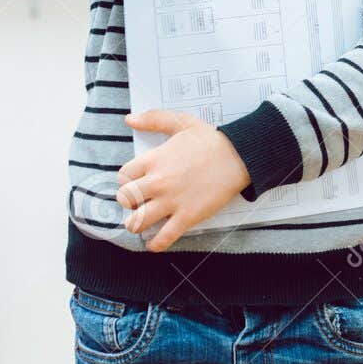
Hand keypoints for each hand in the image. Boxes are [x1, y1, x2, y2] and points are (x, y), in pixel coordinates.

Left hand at [118, 109, 250, 251]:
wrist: (240, 155)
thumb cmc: (211, 139)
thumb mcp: (181, 122)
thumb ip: (154, 119)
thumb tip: (130, 119)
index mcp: (154, 159)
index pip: (123, 176)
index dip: (127, 180)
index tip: (137, 181)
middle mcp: (158, 181)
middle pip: (125, 199)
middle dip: (129, 201)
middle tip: (140, 201)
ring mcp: (172, 201)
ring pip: (137, 222)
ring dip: (136, 224)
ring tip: (143, 222)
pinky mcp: (187, 217)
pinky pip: (163, 238)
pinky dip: (155, 244)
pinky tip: (155, 243)